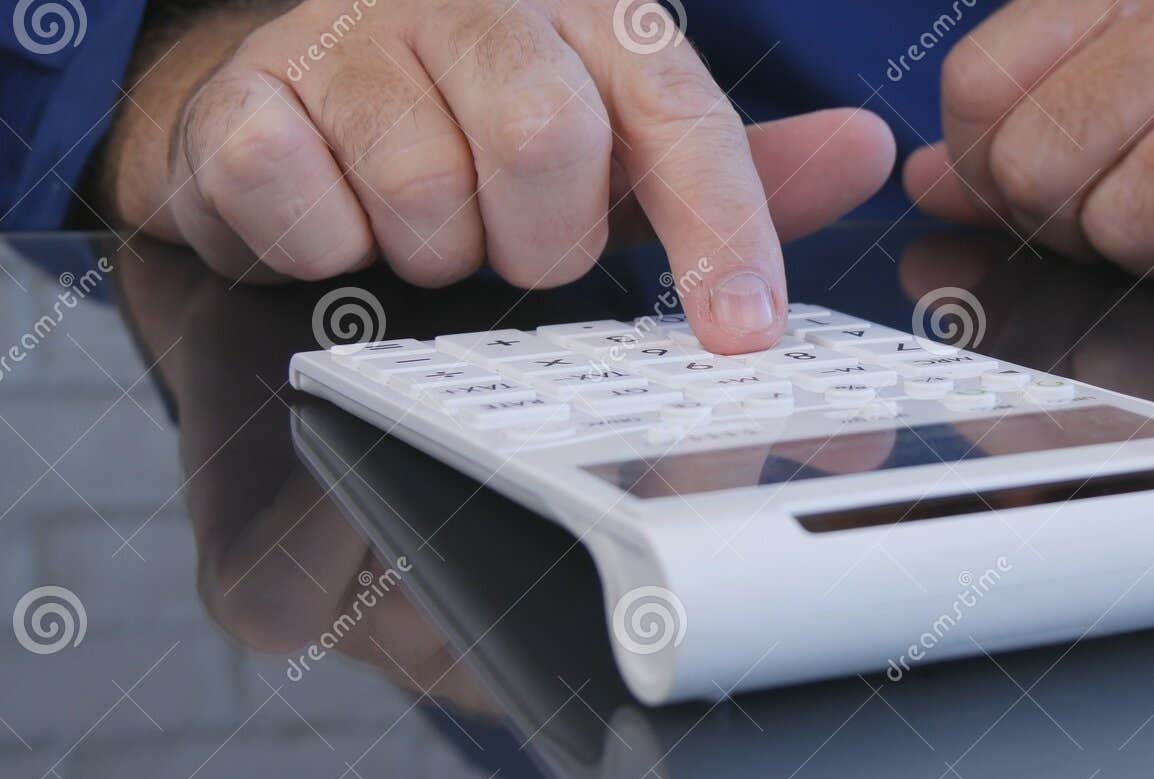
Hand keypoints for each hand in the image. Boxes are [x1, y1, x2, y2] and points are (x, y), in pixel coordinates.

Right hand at [104, 0, 893, 351]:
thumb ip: (726, 169)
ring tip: (424, 230)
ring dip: (437, 255)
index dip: (721, 233)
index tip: (743, 335)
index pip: (679, 119)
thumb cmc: (480, 125)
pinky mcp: (253, 94)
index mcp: (588, 16)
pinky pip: (311, 213)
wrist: (300, 91)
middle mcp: (478, 3)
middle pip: (548, 142)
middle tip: (516, 246)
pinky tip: (340, 225)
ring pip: (429, 193)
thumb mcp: (617, 145)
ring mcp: (357, 37)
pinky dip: (334, 255)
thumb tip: (864, 154)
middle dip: (542, 242)